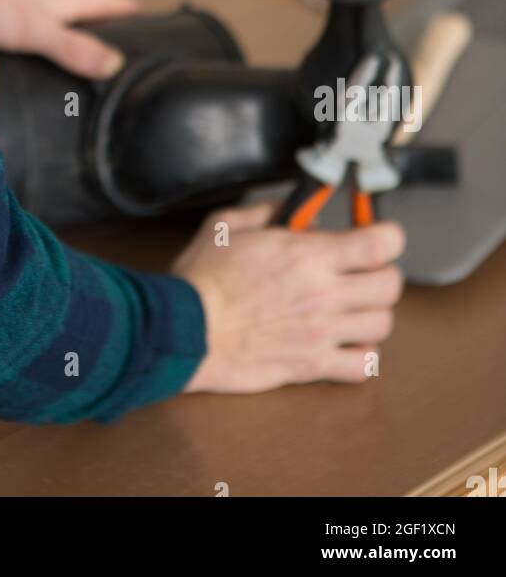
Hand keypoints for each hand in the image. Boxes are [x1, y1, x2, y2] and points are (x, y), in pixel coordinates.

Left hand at [0, 0, 141, 78]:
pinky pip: (17, 26)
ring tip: (70, 50)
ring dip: (60, 29)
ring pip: (44, 16)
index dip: (123, 7)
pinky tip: (21, 54)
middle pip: (74, 8)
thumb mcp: (36, 29)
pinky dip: (29, 38)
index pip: (101, 0)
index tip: (145, 12)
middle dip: (94, 20)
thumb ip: (72, 48)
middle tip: (114, 35)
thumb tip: (115, 65)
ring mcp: (11, 3)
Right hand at [171, 201, 405, 392]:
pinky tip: (345, 341)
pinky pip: (364, 366)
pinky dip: (363, 354)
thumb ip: (267, 211)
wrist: (185, 329)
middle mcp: (324, 294)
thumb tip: (294, 210)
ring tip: (351, 307)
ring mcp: (321, 333)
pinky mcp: (312, 366)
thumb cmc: (202, 280)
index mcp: (307, 256)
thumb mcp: (227, 225)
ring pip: (383, 325)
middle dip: (382, 273)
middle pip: (391, 285)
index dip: (387, 235)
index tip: (377, 234)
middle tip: (363, 271)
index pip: (380, 244)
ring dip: (372, 313)